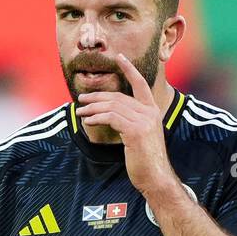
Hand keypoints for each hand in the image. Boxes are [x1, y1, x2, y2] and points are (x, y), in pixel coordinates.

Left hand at [76, 53, 175, 194]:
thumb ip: (131, 123)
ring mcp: (144, 121)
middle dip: (97, 96)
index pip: (141, 84)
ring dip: (92, 108)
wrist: (156, 178)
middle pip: (118, 97)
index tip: (119, 57)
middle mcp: (150, 113)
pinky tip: (88, 121)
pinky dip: (96, 117)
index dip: (129, 69)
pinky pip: (111, 118)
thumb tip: (111, 115)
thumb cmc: (146, 161)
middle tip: (81, 99)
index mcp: (153, 112)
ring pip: (112, 106)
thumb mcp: (140, 137)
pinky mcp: (135, 131)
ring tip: (80, 112)